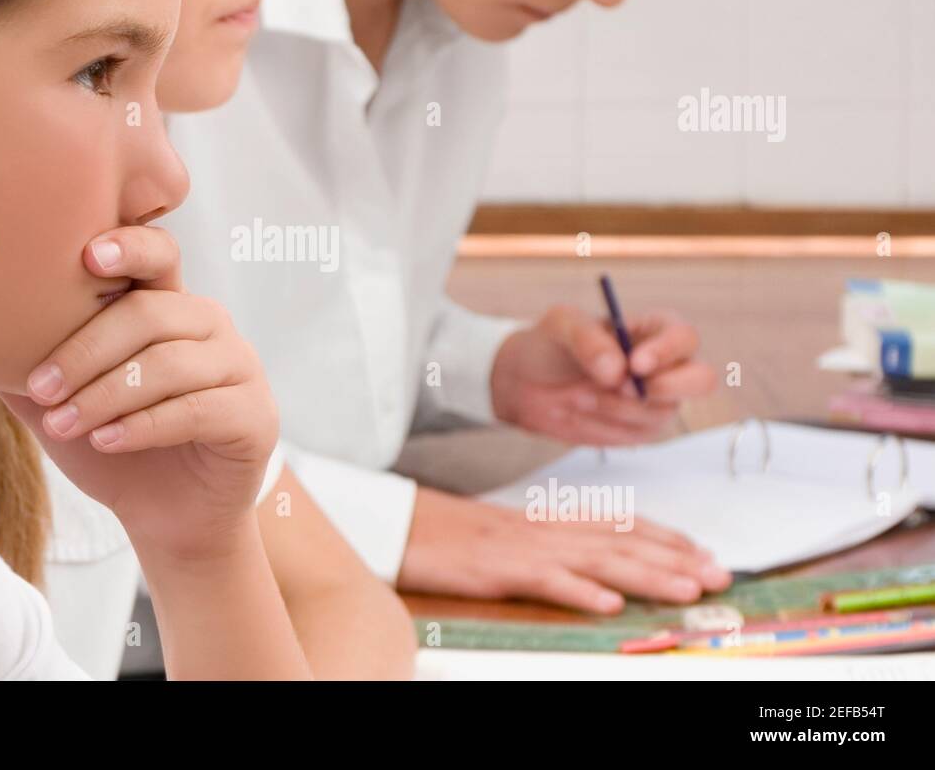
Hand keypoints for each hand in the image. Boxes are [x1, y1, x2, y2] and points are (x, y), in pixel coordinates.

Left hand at [0, 225, 278, 559]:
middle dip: (86, 350)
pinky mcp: (255, 416)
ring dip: (106, 395)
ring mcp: (241, 368)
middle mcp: (211, 326)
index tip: (83, 255)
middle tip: (39, 386)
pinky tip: (105, 440)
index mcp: (170, 306)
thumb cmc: (117, 448)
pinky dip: (143, 425)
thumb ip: (26, 367)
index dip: (128, 246)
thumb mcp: (62, 405)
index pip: (159, 255)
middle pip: (150, 314)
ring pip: (169, 364)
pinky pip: (196, 409)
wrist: (170, 519)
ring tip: (63, 425)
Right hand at [398, 487, 730, 612]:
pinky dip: (579, 591)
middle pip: (623, 542)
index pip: (622, 523)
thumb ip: (556, 541)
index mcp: (553, 520)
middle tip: (719, 574)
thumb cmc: (457, 535)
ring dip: (646, 575)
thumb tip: (595, 564)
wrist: (406, 524)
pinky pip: (546, 580)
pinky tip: (607, 604)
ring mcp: (527, 547)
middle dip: (675, 559)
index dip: (667, 537)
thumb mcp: (515, 533)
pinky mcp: (501, 568)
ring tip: (685, 590)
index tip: (704, 551)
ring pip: (598, 560)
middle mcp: (549, 528)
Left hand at [490, 305, 716, 445]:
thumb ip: (587, 339)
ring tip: (579, 395)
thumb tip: (617, 370)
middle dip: (668, 388)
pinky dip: (606, 426)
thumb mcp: (560, 326)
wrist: (525, 384)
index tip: (634, 363)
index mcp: (653, 330)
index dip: (667, 352)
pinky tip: (582, 411)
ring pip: (661, 413)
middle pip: (701, 379)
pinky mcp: (639, 430)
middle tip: (625, 389)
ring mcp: (657, 401)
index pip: (684, 337)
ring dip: (617, 408)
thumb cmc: (550, 345)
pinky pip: (637, 436)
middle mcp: (665, 366)